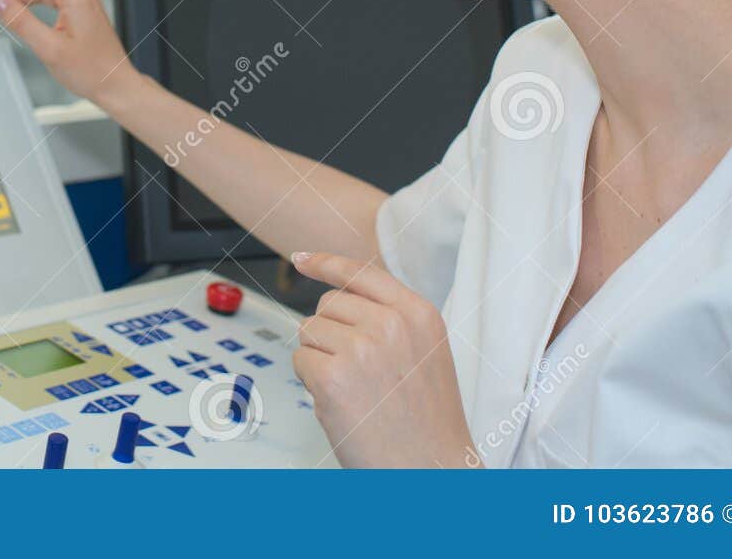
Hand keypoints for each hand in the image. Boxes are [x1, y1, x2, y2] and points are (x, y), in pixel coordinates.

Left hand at [290, 251, 476, 467]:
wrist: (431, 472)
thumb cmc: (427, 423)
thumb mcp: (426, 352)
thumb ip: (391, 318)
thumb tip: (339, 297)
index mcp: (418, 313)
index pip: (360, 272)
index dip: (325, 263)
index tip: (303, 260)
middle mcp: (391, 324)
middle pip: (327, 304)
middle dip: (329, 334)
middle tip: (357, 373)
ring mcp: (362, 349)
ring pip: (309, 332)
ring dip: (320, 360)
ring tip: (355, 392)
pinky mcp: (334, 377)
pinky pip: (300, 361)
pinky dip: (310, 383)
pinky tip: (340, 404)